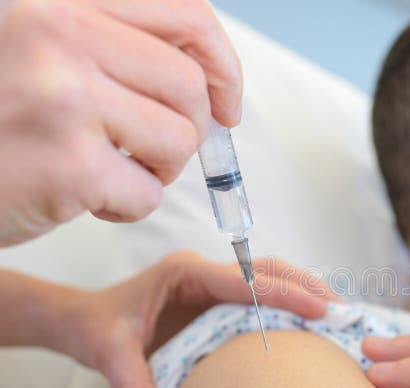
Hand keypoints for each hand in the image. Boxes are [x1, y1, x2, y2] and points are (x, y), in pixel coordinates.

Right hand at [0, 0, 241, 244]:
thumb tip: (214, 81)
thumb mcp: (42, 51)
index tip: (226, 102)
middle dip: (188, 129)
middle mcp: (57, 31)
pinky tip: (87, 197)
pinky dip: (129, 205)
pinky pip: (148, 191)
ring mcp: (62, 96)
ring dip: (160, 167)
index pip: (185, 14)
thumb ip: (115, 45)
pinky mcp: (67, 163)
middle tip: (154, 149)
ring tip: (113, 170)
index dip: (221, 63)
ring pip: (180, 138)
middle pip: (189, 85)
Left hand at [58, 251, 336, 387]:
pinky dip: (292, 303)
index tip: (319, 311)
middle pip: (268, 270)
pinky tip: (314, 323)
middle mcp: (206, 272)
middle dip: (307, 288)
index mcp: (185, 274)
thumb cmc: (101, 330)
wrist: (88, 322)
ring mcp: (216, 283)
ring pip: (272, 277)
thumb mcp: (111, 356)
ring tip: (340, 313)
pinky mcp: (221, 298)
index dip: (284, 294)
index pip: (244, 280)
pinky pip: (264, 294)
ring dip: (306, 291)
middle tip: (343, 311)